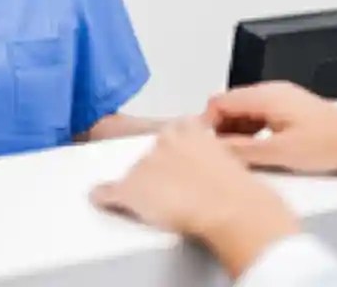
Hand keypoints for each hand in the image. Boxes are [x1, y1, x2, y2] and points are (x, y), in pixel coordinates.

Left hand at [90, 118, 299, 278]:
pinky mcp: (130, 190)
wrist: (226, 206)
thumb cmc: (235, 188)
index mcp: (189, 130)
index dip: (174, 147)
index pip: (174, 130)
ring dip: (140, 183)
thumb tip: (215, 162)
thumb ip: (215, 152)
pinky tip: (101, 197)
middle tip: (171, 184)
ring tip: (157, 198)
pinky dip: (104, 196)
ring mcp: (144, 166)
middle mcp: (162, 143)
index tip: (176, 155)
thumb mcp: (229, 159)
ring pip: (133, 173)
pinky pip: (107, 193)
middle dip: (157, 167)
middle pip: (151, 153)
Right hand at [206, 82, 336, 172]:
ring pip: (243, 112)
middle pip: (229, 105)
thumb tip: (216, 150)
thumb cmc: (332, 141)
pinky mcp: (289, 110)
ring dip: (236, 132)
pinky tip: (257, 152)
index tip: (205, 144)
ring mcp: (281, 99)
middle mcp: (272, 92)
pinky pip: (258, 117)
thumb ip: (243, 150)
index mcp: (266, 96)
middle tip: (220, 153)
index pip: (219, 101)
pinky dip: (251, 132)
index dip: (206, 123)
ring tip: (239, 156)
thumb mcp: (280, 152)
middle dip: (220, 128)